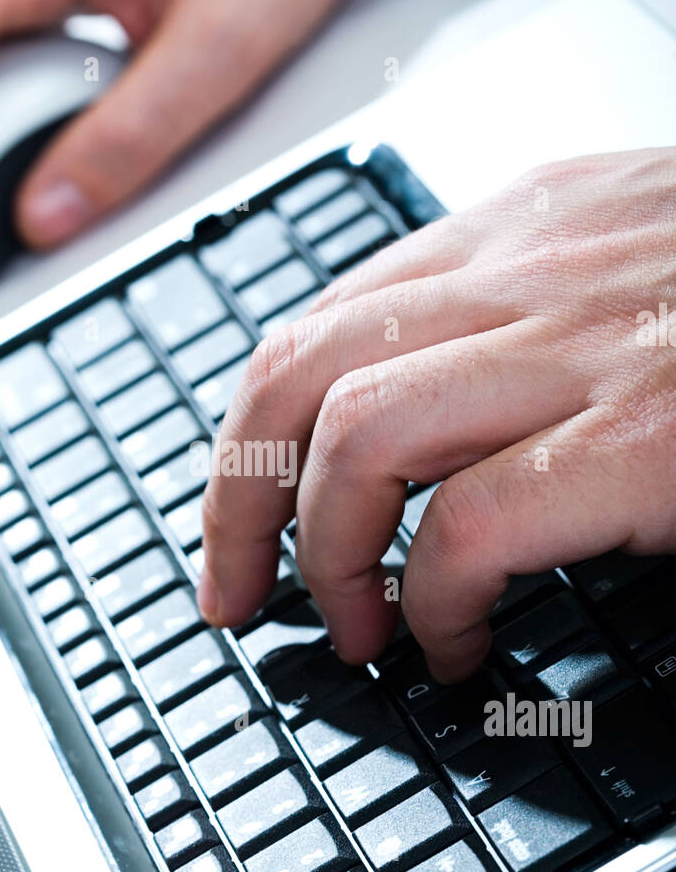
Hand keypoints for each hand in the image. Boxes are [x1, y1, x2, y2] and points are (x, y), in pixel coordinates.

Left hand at [198, 147, 675, 681]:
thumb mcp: (629, 255)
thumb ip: (524, 302)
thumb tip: (422, 410)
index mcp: (523, 227)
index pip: (318, 318)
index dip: (249, 431)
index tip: (236, 511)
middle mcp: (532, 273)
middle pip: (298, 372)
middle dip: (237, 499)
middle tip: (241, 588)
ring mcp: (586, 350)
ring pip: (358, 439)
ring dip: (324, 553)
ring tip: (351, 625)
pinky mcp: (644, 438)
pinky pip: (471, 527)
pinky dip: (436, 603)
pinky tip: (457, 644)